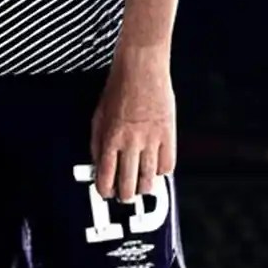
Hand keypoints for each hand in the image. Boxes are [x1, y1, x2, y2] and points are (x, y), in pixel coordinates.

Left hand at [91, 48, 176, 202]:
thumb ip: (98, 142)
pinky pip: (168, 164)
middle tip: (124, 197)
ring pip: (149, 177)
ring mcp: (151, 139)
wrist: (141, 70)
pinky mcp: (169, 134)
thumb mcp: (99, 117)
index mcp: (110, 137)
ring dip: (144, 189)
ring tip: (140, 190)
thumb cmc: (118, 89)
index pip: (106, 175)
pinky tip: (156, 172)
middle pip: (128, 182)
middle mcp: (130, 141)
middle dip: (124, 195)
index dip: (104, 189)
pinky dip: (162, 173)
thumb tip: (98, 165)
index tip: (104, 193)